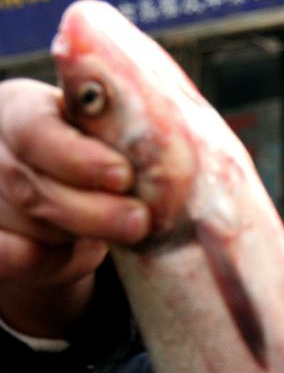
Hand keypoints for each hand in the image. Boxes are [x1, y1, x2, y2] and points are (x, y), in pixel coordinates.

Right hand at [0, 78, 149, 337]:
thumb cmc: (94, 156)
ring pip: (30, 223)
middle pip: (34, 184)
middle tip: (140, 220)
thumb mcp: (103, 132)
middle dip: (94, 208)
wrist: (65, 203)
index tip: (123, 175)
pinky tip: (70, 257)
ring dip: (82, 233)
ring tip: (130, 230)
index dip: (79, 156)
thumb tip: (177, 139)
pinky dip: (40, 262)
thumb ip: (122, 128)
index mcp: (21, 110)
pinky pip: (8, 258)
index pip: (36, 130)